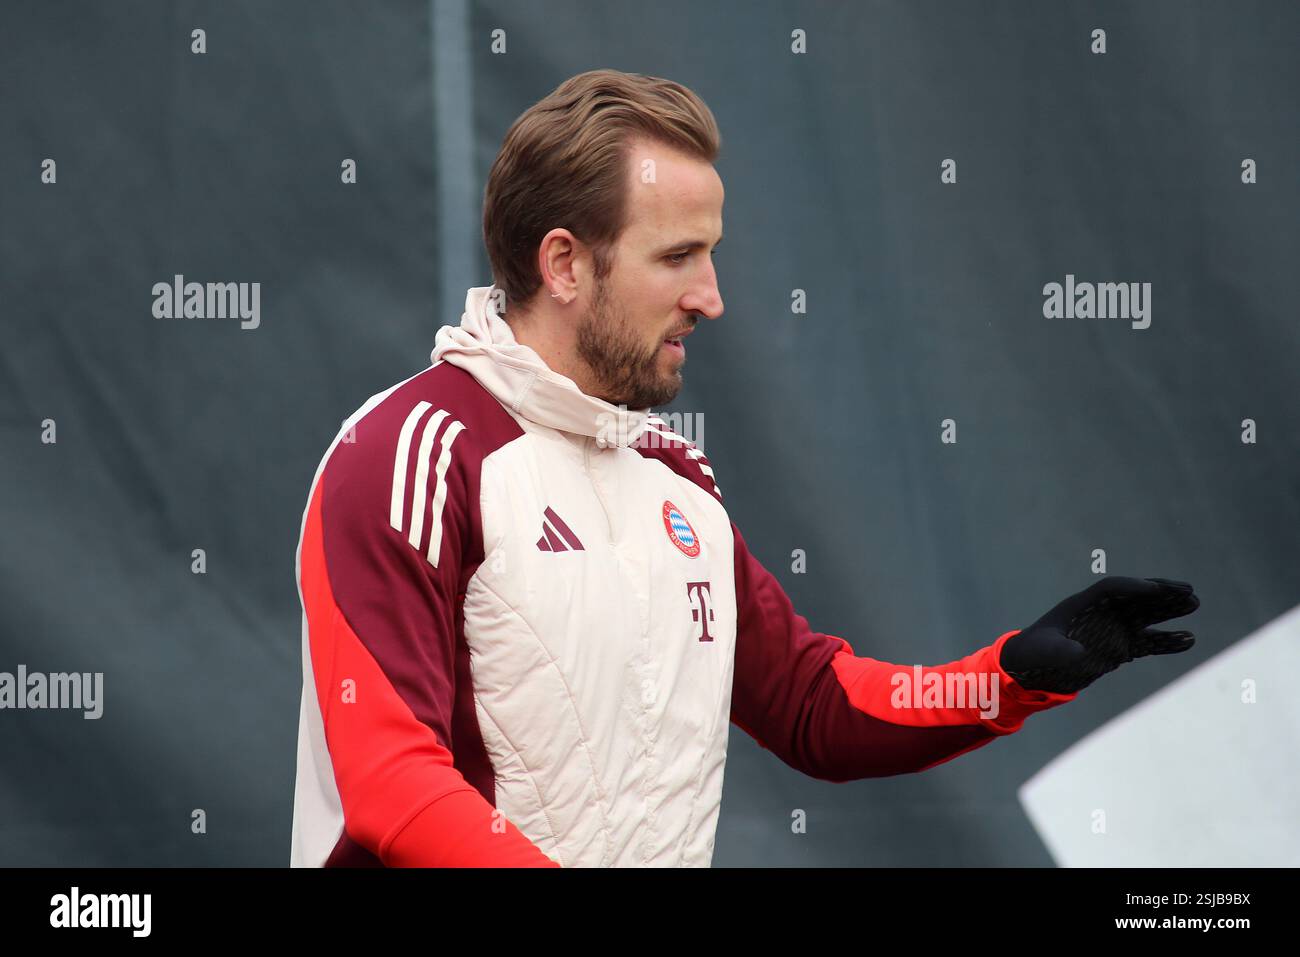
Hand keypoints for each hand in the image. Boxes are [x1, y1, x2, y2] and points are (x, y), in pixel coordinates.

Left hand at [1000, 576, 1199, 693]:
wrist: (1030, 670)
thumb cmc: (1031, 654)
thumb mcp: (1041, 651)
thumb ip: (1058, 649)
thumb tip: (1079, 652)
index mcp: (1081, 606)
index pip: (1111, 589)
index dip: (1132, 587)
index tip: (1153, 589)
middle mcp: (1100, 614)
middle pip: (1134, 597)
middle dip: (1160, 592)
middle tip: (1187, 590)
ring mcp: (1111, 631)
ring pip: (1146, 616)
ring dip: (1169, 610)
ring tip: (1194, 603)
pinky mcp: (1119, 649)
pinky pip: (1148, 643)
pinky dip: (1167, 642)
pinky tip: (1189, 640)